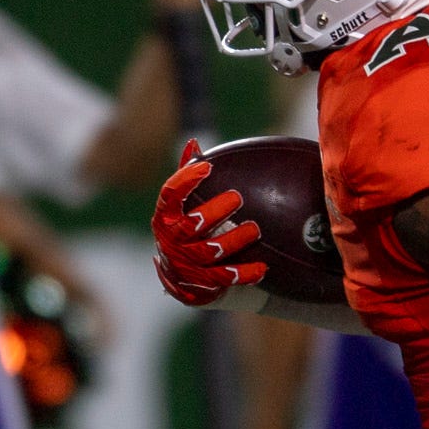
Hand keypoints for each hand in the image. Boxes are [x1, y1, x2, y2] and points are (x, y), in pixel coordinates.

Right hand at [152, 139, 264, 306]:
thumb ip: (188, 176)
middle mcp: (171, 241)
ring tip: (254, 230)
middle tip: (237, 198)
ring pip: (209, 252)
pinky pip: (223, 279)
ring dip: (233, 241)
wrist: (181, 276)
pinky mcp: (198, 285)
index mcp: (165, 217)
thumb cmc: (187, 229)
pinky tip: (262, 268)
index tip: (208, 166)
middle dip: (214, 211)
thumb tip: (193, 143)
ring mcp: (184, 264)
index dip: (186, 180)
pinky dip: (243, 273)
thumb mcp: (183, 206)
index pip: (170, 195)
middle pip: (191, 225)